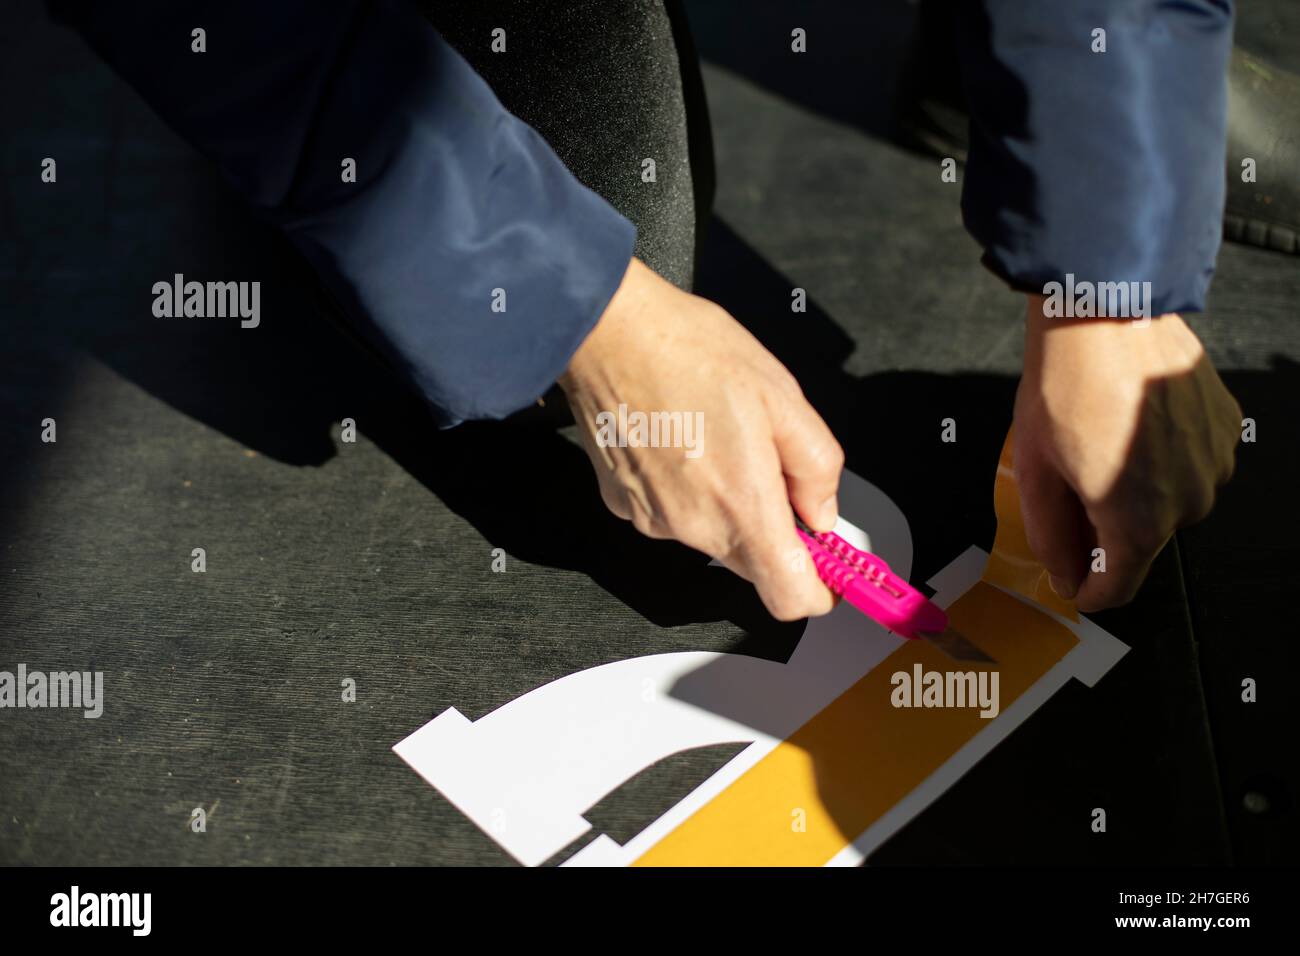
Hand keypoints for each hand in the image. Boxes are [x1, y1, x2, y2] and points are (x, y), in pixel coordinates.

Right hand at [559, 258, 843, 620]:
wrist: (604, 330)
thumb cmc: (686, 352)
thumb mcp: (783, 397)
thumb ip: (816, 467)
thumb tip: (821, 509)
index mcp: (743, 506)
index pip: (790, 598)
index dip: (818, 590)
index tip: (828, 570)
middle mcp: (694, 526)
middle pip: (752, 561)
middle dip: (771, 521)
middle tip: (768, 456)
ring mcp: (653, 519)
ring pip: (711, 532)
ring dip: (726, 497)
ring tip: (715, 430)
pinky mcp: (623, 503)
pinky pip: (671, 511)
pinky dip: (685, 485)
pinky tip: (681, 433)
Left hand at [1013, 295, 1240, 611]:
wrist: (1107, 312)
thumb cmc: (1064, 386)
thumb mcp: (1037, 472)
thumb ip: (1052, 538)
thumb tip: (1065, 579)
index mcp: (1138, 522)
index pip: (1119, 588)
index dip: (1090, 592)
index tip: (1074, 585)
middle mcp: (1189, 502)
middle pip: (1141, 540)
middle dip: (1105, 527)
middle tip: (1069, 482)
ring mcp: (1214, 463)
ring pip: (1170, 500)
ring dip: (1138, 487)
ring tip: (1101, 441)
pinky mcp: (1226, 427)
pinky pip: (1193, 460)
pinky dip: (1164, 453)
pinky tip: (1134, 421)